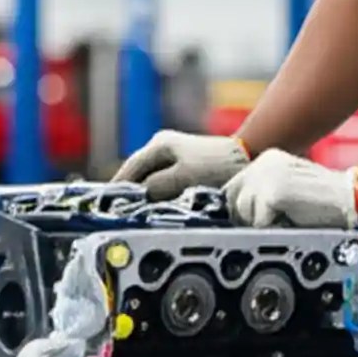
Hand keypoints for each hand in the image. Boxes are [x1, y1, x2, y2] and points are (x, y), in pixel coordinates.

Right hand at [111, 130, 250, 199]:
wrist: (249, 155)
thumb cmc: (216, 166)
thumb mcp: (183, 177)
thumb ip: (157, 186)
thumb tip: (140, 195)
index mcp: (159, 145)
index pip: (130, 168)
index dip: (118, 187)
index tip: (108, 204)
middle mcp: (163, 146)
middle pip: (139, 173)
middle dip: (132, 191)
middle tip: (123, 211)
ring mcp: (175, 154)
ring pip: (152, 178)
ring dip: (147, 193)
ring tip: (140, 211)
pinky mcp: (186, 164)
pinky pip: (165, 180)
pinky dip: (160, 192)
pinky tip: (160, 205)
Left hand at [222, 149, 357, 228]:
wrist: (352, 199)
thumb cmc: (324, 200)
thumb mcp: (288, 186)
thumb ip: (262, 191)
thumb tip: (235, 210)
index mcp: (266, 159)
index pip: (233, 186)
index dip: (240, 207)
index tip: (249, 219)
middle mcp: (262, 163)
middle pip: (232, 198)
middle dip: (245, 216)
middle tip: (269, 224)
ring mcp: (267, 176)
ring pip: (243, 213)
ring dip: (260, 224)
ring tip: (286, 219)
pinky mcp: (273, 194)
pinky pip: (258, 223)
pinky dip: (273, 229)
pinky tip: (292, 221)